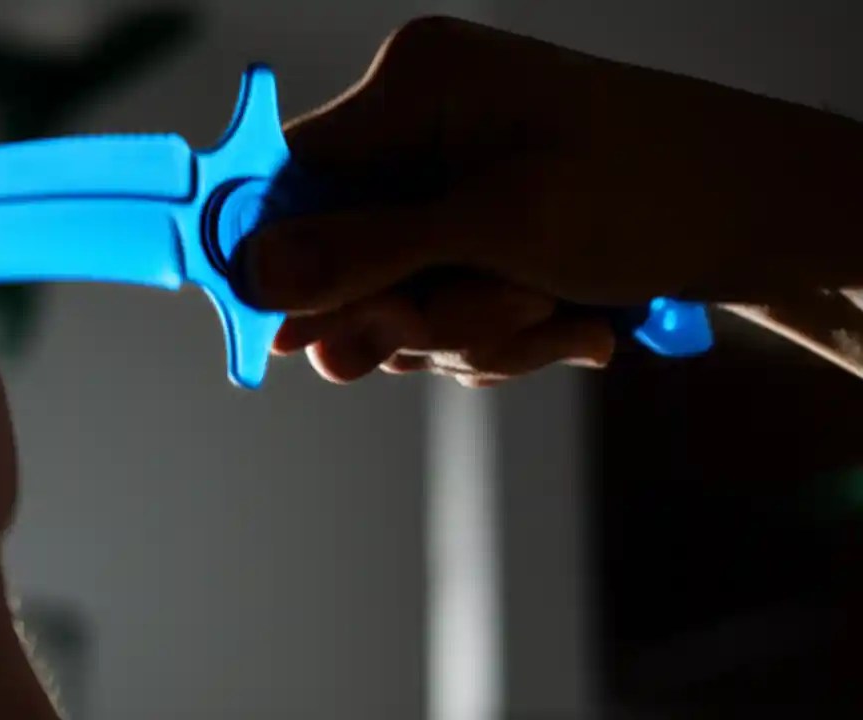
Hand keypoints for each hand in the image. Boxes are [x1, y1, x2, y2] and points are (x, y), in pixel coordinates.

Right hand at [231, 17, 862, 384]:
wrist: (763, 215)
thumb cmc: (648, 190)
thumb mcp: (501, 225)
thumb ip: (367, 251)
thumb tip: (252, 275)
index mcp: (413, 87)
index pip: (286, 174)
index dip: (273, 260)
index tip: (270, 336)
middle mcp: (420, 132)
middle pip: (339, 256)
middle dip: (405, 314)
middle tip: (457, 330)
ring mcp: (450, 189)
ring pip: (397, 300)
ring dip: (470, 331)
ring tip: (551, 314)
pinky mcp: (480, 237)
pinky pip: (446, 311)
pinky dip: (501, 333)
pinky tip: (567, 321)